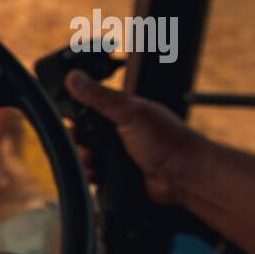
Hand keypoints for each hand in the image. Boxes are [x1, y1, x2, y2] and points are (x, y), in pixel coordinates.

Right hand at [65, 70, 208, 205]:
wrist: (183, 176)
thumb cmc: (167, 141)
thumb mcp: (130, 112)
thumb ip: (100, 96)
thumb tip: (74, 77)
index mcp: (124, 113)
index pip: (90, 111)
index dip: (77, 118)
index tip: (71, 125)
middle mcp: (121, 133)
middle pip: (86, 137)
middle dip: (79, 144)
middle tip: (84, 147)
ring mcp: (120, 155)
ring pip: (88, 157)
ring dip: (85, 161)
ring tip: (91, 163)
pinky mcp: (119, 175)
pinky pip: (96, 176)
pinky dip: (92, 176)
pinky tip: (96, 175)